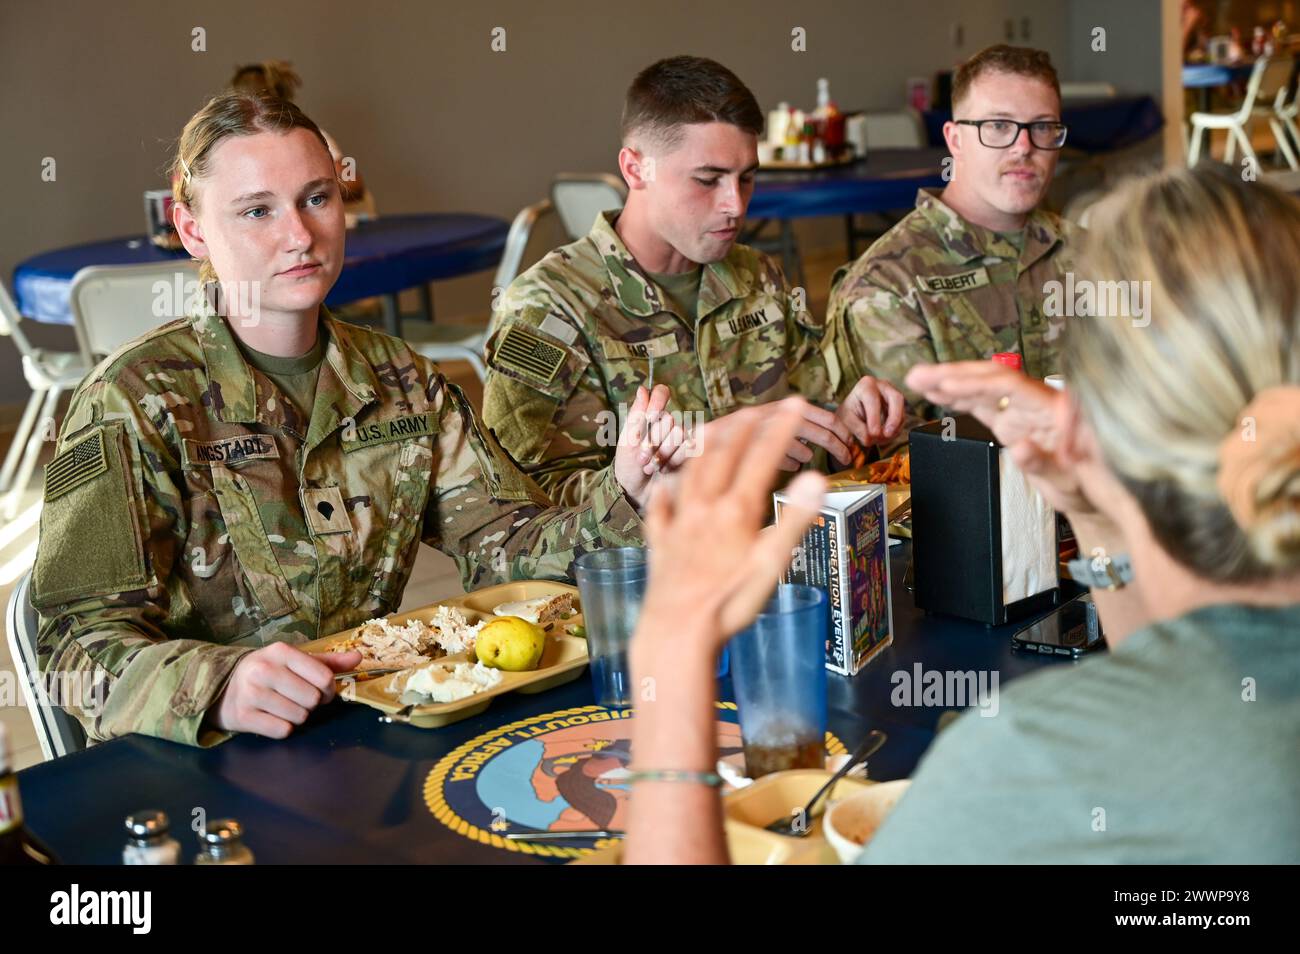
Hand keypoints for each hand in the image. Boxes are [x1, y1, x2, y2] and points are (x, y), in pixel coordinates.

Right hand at [210, 644, 361, 738]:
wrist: (223, 688)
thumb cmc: (268, 673)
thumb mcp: (294, 661)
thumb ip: (327, 661)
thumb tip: (358, 657)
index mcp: (281, 652)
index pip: (324, 677)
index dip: (329, 690)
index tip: (321, 691)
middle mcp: (264, 670)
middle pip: (312, 700)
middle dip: (311, 704)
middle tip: (299, 700)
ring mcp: (251, 693)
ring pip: (299, 717)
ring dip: (297, 716)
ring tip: (283, 707)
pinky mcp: (242, 716)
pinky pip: (281, 731)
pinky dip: (282, 728)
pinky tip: (271, 717)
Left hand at [613, 385, 689, 508]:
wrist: (634, 493)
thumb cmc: (627, 466)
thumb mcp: (627, 440)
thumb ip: (637, 414)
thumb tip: (642, 388)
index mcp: (650, 416)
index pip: (661, 393)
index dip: (657, 402)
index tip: (649, 417)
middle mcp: (667, 425)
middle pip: (670, 419)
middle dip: (654, 440)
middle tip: (643, 456)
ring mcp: (680, 440)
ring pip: (680, 434)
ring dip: (662, 453)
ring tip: (650, 466)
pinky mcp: (691, 455)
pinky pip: (689, 448)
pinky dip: (673, 461)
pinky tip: (663, 470)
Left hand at [639, 397, 827, 650]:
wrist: (678, 631)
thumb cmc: (730, 602)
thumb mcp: (772, 562)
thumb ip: (794, 518)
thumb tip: (816, 478)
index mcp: (736, 511)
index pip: (761, 457)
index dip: (780, 428)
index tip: (795, 404)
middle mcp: (704, 509)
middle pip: (724, 455)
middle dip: (745, 427)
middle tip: (760, 410)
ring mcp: (678, 524)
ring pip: (690, 472)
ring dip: (705, 447)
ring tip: (713, 429)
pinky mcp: (659, 545)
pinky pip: (658, 509)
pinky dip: (664, 491)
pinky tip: (664, 486)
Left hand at [832, 375, 905, 464]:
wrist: (855, 411)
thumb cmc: (850, 413)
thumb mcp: (847, 420)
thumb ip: (858, 429)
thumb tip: (870, 438)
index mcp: (866, 385)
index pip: (873, 400)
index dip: (874, 418)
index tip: (874, 433)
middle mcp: (883, 386)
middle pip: (896, 398)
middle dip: (894, 418)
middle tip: (887, 435)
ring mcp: (894, 394)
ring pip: (902, 409)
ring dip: (895, 427)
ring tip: (883, 438)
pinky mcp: (899, 406)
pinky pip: (903, 418)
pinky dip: (896, 430)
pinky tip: (886, 437)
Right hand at [904, 361, 1099, 517]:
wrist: (1091, 491)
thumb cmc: (1085, 484)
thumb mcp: (1067, 481)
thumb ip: (1042, 464)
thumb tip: (1020, 447)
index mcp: (1051, 409)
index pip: (1008, 386)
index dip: (975, 383)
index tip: (946, 384)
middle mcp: (1035, 402)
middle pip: (991, 376)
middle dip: (953, 373)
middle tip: (919, 374)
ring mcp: (1022, 410)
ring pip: (982, 386)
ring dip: (949, 381)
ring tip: (916, 379)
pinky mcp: (1013, 421)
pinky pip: (982, 402)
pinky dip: (958, 397)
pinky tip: (936, 394)